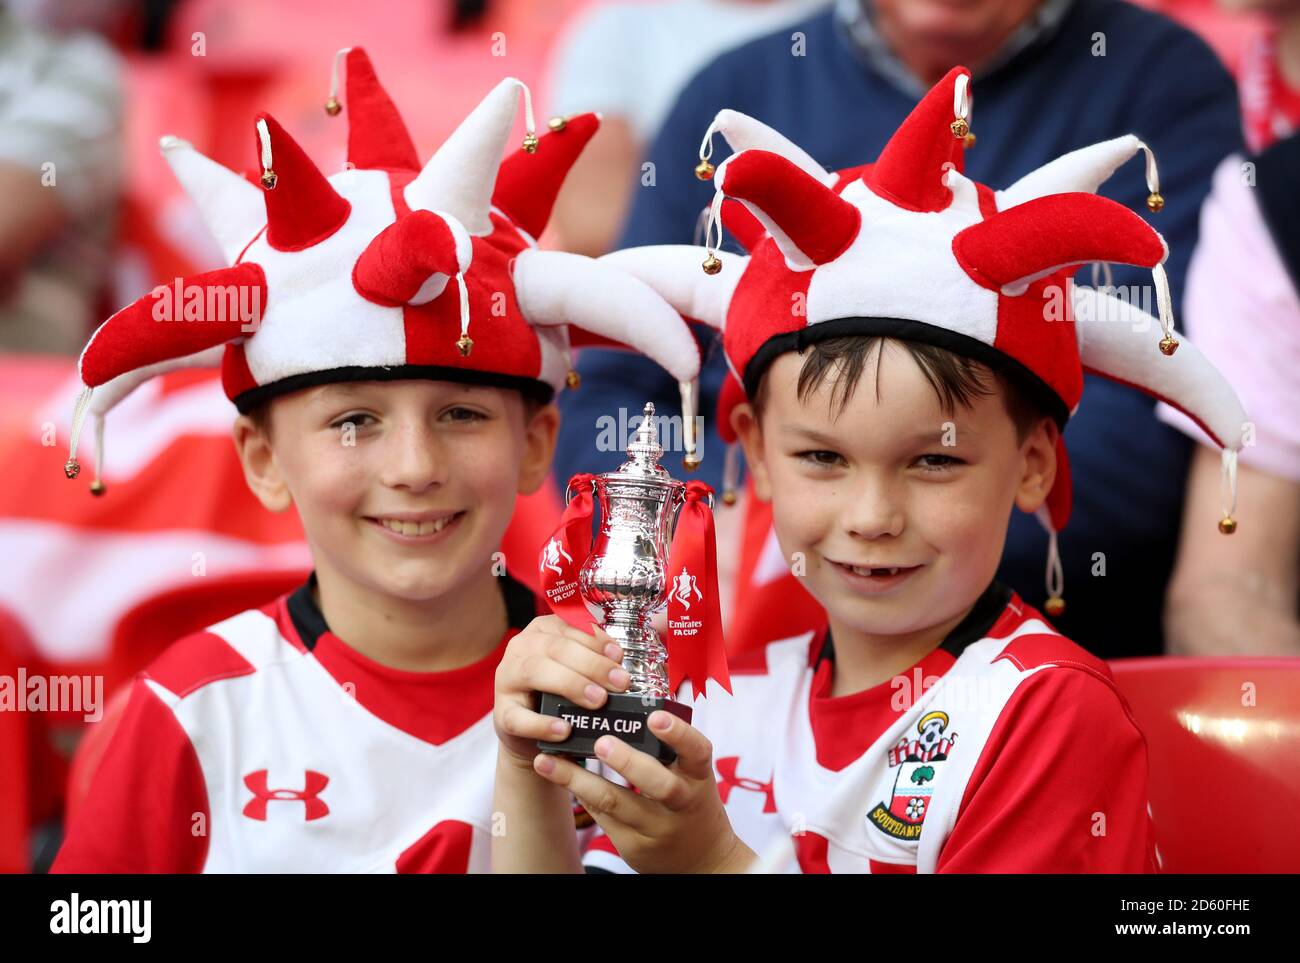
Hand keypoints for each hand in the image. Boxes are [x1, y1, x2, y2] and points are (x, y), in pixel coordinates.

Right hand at [493, 615, 630, 769]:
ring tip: (598, 700)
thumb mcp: (578, 670)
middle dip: (591, 664)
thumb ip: (594, 661)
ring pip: (535, 671)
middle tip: (619, 683)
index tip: (619, 656)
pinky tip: (565, 730)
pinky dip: (543, 723)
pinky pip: (519, 717)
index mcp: (542, 631)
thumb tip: (618, 662)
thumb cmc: (561, 696)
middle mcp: (521, 649)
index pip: (569, 627)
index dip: (596, 640)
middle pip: (555, 648)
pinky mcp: (502, 714)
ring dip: (570, 684)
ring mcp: (507, 680)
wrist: (536, 737)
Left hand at [532, 709, 755, 872]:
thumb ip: (667, 750)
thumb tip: (622, 710)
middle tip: (601, 742)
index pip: (696, 751)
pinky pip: (602, 816)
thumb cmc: (691, 800)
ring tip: (548, 761)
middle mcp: (682, 803)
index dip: (678, 733)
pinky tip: (556, 775)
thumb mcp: (692, 775)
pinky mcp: (633, 846)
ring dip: (578, 780)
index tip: (655, 715)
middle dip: (627, 761)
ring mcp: (657, 829)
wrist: (703, 859)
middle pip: (658, 784)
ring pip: (615, 802)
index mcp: (698, 777)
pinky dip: (579, 792)